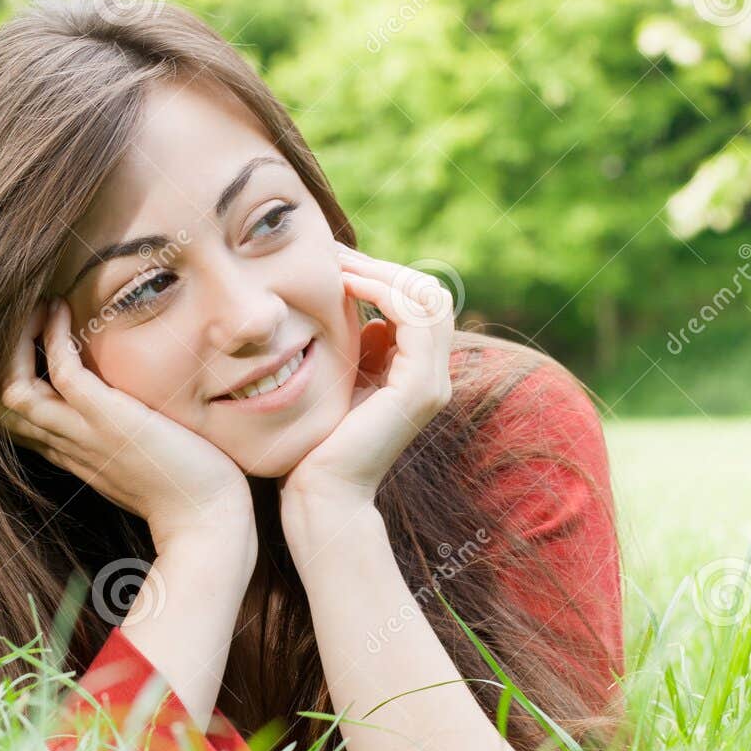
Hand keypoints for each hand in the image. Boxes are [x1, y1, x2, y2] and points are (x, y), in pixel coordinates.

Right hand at [0, 298, 253, 551]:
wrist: (207, 519)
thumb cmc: (187, 487)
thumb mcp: (143, 456)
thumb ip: (123, 432)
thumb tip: (134, 405)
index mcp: (74, 453)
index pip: (20, 417)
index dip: (14, 376)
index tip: (32, 343)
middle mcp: (69, 443)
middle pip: (2, 404)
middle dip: (4, 356)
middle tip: (28, 318)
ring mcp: (84, 432)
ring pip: (13, 388)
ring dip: (18, 342)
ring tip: (39, 308)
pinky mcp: (106, 420)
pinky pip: (61, 371)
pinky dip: (53, 336)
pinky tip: (61, 311)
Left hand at [279, 245, 454, 518]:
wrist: (320, 494)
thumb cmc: (317, 445)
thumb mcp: (342, 384)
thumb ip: (362, 351)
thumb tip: (369, 317)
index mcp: (417, 375)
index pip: (419, 303)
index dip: (383, 276)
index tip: (337, 265)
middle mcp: (433, 378)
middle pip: (431, 294)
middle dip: (384, 268)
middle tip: (337, 256)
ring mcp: (431, 384)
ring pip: (429, 299)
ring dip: (383, 274)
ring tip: (339, 267)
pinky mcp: (419, 389)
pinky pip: (415, 317)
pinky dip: (383, 292)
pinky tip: (346, 287)